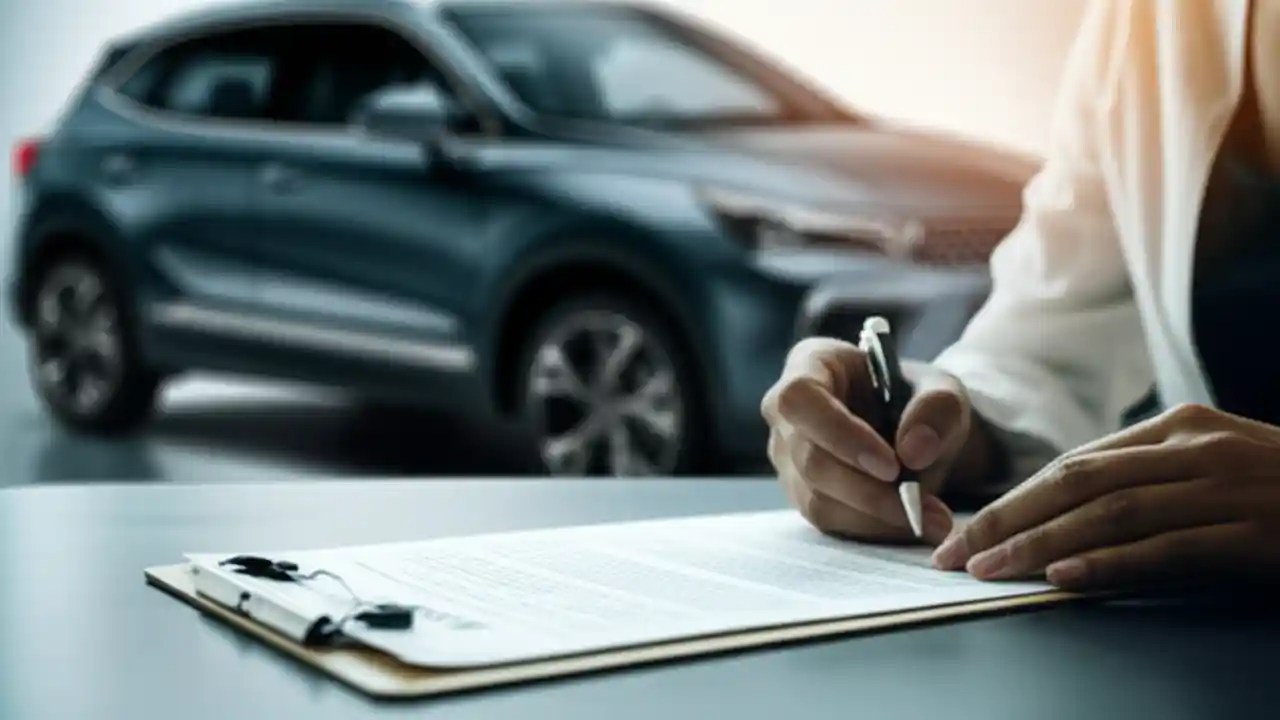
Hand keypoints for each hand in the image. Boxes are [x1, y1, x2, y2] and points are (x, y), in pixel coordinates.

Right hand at [761, 337, 982, 543]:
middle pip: (808, 457)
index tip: (891, 465)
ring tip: (931, 519)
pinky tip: (911, 523)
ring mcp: (787, 457)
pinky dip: (873, 527)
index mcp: (810, 364)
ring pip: (816, 498)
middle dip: (867, 489)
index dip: (838, 433)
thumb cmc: (919, 398)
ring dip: (875, 515)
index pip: (799, 398)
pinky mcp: (802, 494)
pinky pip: (829, 520)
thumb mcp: (943, 390)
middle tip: (921, 505)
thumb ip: (936, 410)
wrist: (916, 432)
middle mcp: (785, 412)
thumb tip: (914, 451)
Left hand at [933, 404, 1279, 590]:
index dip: (1012, 499)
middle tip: (953, 553)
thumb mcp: (1215, 472)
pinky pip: (1167, 549)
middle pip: (1077, 483)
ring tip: (989, 569)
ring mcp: (1228, 490)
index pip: (1075, 465)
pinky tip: (1063, 578)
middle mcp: (1197, 450)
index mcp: (1180, 429)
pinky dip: (1109, 564)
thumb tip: (1062, 513)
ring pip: (1110, 514)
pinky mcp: (1256, 536)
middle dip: (1006, 519)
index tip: (964, 530)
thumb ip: (1148, 480)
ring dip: (1039, 543)